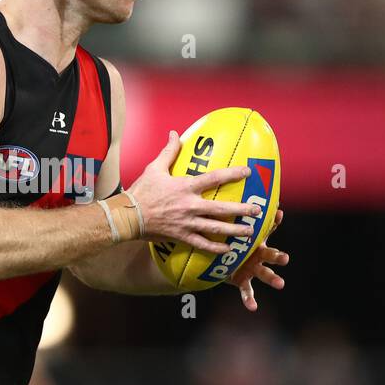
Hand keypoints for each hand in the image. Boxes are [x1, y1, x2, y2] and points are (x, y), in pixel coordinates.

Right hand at [128, 131, 263, 253]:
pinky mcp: (181, 236)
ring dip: (235, 231)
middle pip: (222, 208)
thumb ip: (169, 151)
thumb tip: (175, 133)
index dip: (233, 174)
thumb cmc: (141, 191)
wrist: (127, 216)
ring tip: (250, 232)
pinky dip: (215, 248)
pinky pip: (202, 244)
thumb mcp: (155, 168)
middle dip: (242, 210)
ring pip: (216, 228)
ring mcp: (187, 223)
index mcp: (185, 186)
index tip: (248, 172)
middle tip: (257, 210)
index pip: (214, 178)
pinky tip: (228, 250)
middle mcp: (190, 205)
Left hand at [228, 208, 286, 311]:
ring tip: (280, 283)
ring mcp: (252, 268)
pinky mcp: (242, 281)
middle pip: (270, 253)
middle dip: (278, 255)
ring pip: (264, 273)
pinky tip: (253, 307)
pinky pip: (246, 291)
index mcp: (256, 239)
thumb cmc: (228, 239)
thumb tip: (224, 181)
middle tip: (285, 258)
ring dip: (273, 278)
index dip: (273, 221)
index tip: (278, 213)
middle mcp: (257, 253)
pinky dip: (250, 299)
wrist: (219, 257)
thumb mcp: (229, 224)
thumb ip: (229, 209)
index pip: (267, 228)